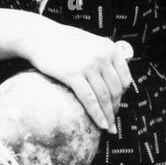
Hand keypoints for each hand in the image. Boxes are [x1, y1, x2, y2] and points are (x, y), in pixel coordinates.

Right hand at [19, 18, 133, 133]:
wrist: (40, 36)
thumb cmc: (64, 41)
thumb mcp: (91, 43)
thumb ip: (104, 56)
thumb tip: (112, 78)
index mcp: (110, 49)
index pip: (125, 78)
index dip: (123, 95)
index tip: (117, 104)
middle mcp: (102, 57)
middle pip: (115, 90)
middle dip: (115, 108)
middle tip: (113, 120)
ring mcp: (89, 66)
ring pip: (104, 97)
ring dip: (109, 115)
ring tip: (109, 128)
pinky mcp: (73, 74)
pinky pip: (89, 100)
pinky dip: (97, 115)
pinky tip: (101, 125)